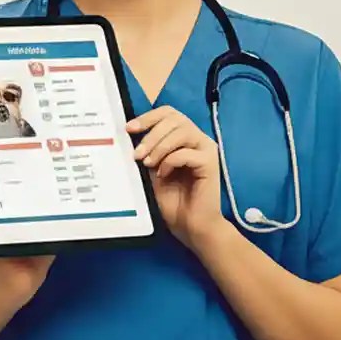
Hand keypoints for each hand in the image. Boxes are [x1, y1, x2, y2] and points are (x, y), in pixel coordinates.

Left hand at [127, 106, 228, 251]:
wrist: (191, 226)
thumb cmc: (173, 201)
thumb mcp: (153, 171)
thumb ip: (148, 152)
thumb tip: (130, 134)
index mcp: (185, 138)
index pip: (169, 113)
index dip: (148, 117)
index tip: (129, 128)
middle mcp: (198, 139)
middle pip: (175, 118)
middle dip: (151, 133)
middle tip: (137, 154)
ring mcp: (206, 150)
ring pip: (182, 131)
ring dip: (159, 146)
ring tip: (148, 163)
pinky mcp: (211, 163)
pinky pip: (187, 152)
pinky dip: (170, 161)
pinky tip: (164, 175)